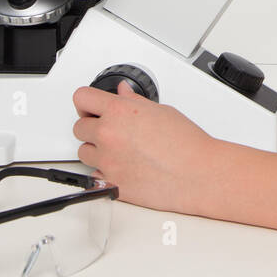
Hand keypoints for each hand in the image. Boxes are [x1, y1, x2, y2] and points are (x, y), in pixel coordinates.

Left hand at [72, 82, 216, 214]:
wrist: (197, 174)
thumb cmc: (186, 144)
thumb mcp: (161, 111)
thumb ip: (134, 101)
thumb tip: (123, 93)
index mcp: (119, 111)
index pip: (81, 98)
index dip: (86, 103)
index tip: (91, 108)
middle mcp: (108, 134)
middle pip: (78, 127)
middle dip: (92, 127)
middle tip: (111, 131)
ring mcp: (107, 161)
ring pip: (83, 153)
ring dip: (96, 151)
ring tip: (119, 151)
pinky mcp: (110, 184)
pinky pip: (94, 175)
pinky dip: (104, 172)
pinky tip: (122, 167)